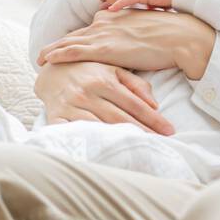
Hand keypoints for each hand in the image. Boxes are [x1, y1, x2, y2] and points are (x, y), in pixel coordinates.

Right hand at [33, 60, 173, 135]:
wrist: (51, 71)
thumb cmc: (88, 71)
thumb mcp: (113, 69)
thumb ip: (135, 84)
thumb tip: (155, 104)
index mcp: (104, 80)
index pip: (134, 104)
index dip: (153, 118)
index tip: (169, 129)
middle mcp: (87, 93)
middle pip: (120, 118)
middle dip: (142, 131)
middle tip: (161, 143)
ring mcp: (71, 105)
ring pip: (100, 126)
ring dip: (120, 139)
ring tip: (140, 149)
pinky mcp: (56, 116)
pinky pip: (74, 133)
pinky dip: (88, 141)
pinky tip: (104, 150)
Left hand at [37, 8, 216, 77]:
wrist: (180, 37)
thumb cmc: (169, 38)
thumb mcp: (145, 30)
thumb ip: (132, 36)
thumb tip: (131, 47)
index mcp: (115, 18)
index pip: (89, 29)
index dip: (75, 39)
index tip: (64, 47)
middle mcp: (105, 22)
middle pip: (75, 34)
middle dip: (58, 44)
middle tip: (42, 55)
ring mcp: (104, 34)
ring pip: (69, 42)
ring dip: (52, 50)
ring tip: (39, 59)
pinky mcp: (105, 48)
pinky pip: (74, 51)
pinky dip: (58, 55)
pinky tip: (46, 60)